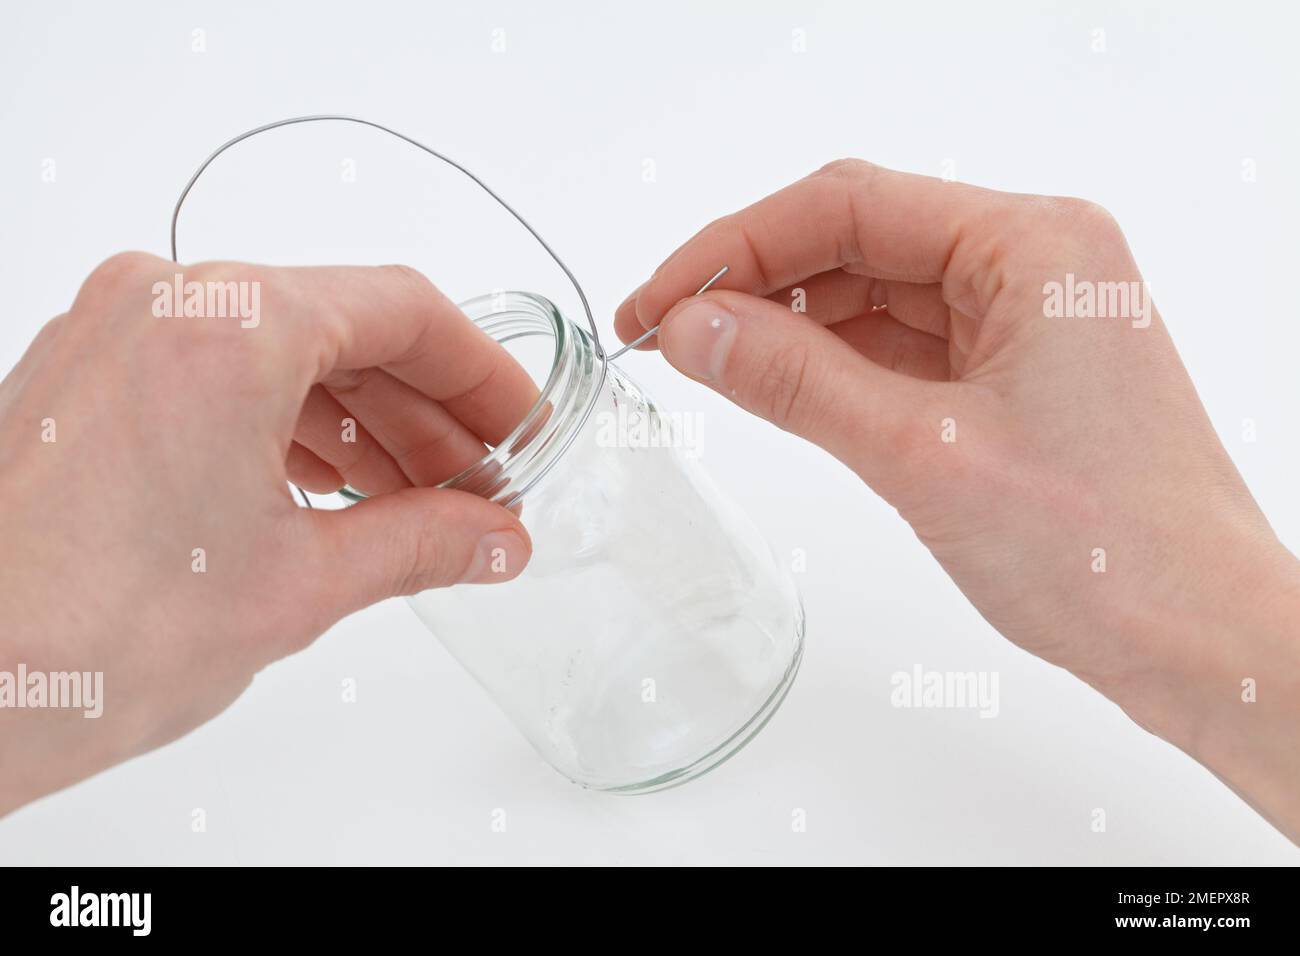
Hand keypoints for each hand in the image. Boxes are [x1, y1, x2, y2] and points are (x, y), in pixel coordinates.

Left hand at [0, 253, 536, 813]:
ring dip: (360, 423)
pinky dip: (285, 425)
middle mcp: (163, 303)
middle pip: (343, 328)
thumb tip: (494, 537)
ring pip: (279, 352)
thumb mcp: (298, 586)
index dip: (482, 373)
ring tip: (415, 500)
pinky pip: (216, 372)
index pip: (402, 311)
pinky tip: (328, 489)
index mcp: (228, 327)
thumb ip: (420, 543)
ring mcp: (113, 334)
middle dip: (424, 412)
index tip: (522, 423)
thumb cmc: (84, 638)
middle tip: (479, 484)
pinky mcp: (84, 377)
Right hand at [616, 160, 1299, 841]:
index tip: (654, 300)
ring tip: (704, 362)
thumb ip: (795, 379)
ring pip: (874, 295)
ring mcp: (1024, 319)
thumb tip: (688, 326)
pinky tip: (774, 384)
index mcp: (1032, 244)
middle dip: (755, 283)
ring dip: (789, 325)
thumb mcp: (921, 452)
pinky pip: (901, 347)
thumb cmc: (1102, 550)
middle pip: (858, 240)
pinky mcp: (1013, 374)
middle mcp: (1032, 262)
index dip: (734, 247)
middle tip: (662, 334)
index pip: (848, 206)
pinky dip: (833, 364)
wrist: (1200, 643)